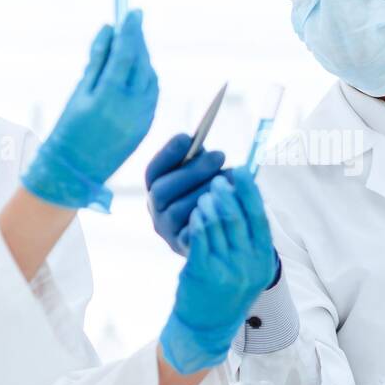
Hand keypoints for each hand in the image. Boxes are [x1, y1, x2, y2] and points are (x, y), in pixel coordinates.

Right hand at [23, 9, 157, 209]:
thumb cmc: (69, 129)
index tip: (133, 12)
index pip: (126, 54)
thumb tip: (108, 29)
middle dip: (138, 41)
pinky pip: (152, 93)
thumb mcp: (79, 92)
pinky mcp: (147, 125)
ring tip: (132, 43)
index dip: (131, 31)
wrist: (75, 170)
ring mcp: (143, 118)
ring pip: (151, 77)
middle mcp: (131, 108)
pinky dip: (147, 76)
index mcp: (109, 98)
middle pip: (142, 63)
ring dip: (144, 58)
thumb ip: (97, 60)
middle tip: (133, 22)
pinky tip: (136, 69)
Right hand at [145, 134, 225, 254]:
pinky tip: (227, 204)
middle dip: (192, 170)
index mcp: (156, 188)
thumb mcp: (201, 174)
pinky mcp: (183, 247)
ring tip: (231, 179)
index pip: (153, 171)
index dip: (167, 153)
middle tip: (220, 154)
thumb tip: (196, 139)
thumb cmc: (210, 194)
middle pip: (162, 191)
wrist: (220, 235)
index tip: (186, 137)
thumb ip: (197, 158)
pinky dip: (209, 217)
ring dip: (206, 191)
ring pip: (179, 211)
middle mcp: (155, 210)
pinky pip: (193, 233)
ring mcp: (167, 231)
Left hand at [159, 170, 277, 373]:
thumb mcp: (248, 266)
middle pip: (238, 217)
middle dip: (226, 193)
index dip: (250, 192)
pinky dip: (198, 219)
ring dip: (209, 203)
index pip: (259, 217)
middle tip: (216, 180)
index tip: (241, 172)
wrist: (208, 326)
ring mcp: (227, 268)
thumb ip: (249, 236)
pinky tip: (195, 213)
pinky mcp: (204, 271)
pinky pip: (200, 236)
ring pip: (217, 223)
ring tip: (203, 195)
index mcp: (263, 259)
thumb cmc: (228, 289)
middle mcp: (248, 264)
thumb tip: (245, 194)